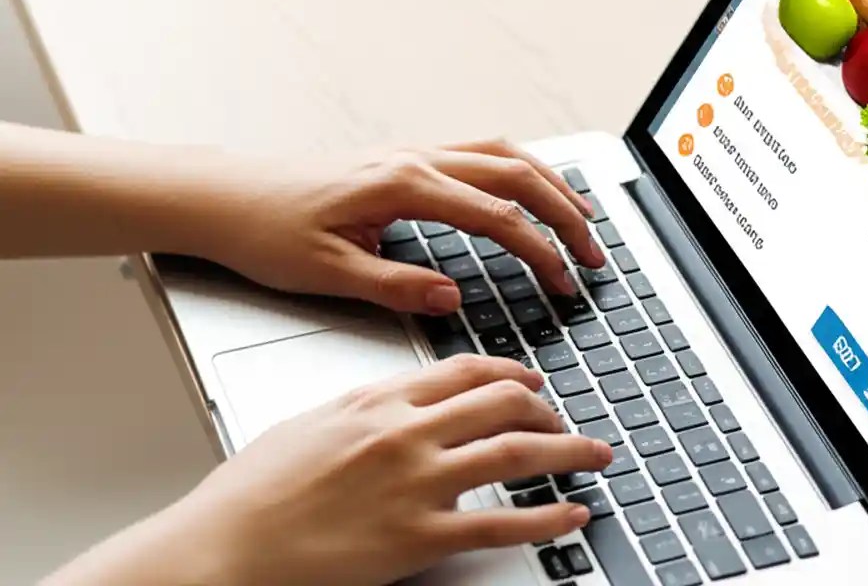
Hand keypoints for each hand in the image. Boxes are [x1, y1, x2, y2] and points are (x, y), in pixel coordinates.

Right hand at [42, 356, 612, 585]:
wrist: (221, 549)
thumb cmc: (250, 495)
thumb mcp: (308, 427)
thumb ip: (363, 411)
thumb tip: (397, 404)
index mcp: (376, 401)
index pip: (465, 369)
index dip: (511, 370)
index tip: (530, 377)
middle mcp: (404, 433)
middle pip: (502, 400)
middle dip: (547, 406)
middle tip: (563, 419)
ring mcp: (416, 484)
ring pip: (515, 452)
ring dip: (567, 451)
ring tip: (594, 455)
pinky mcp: (418, 537)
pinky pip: (502, 523)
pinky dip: (547, 517)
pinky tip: (571, 514)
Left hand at [194, 138, 605, 313]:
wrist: (223, 196)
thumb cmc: (264, 231)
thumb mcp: (326, 273)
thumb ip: (396, 285)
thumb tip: (452, 297)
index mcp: (401, 185)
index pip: (496, 216)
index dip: (540, 251)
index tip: (565, 282)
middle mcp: (414, 158)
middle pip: (516, 174)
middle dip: (566, 213)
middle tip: (594, 253)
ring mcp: (411, 152)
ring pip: (504, 154)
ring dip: (550, 185)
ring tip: (583, 218)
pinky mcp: (404, 159)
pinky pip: (480, 152)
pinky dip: (519, 170)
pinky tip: (530, 190)